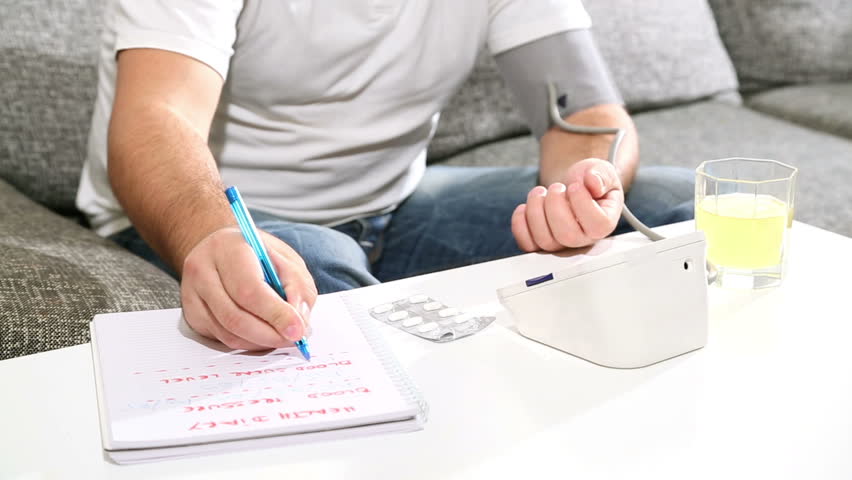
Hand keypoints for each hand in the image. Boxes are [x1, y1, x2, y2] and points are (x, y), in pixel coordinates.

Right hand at [180, 227, 317, 349]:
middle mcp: (202, 270)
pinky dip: (248, 343)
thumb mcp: (285, 258)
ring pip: (228, 333)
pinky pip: (222, 339)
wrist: (221, 251)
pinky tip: (263, 334)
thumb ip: (297, 285)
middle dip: (270, 335)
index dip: (275, 314)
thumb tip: (299, 320)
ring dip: (261, 342)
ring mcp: (192, 294)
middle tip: (294, 339)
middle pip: (235, 317)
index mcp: (227, 248)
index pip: (249, 289)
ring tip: (283, 336)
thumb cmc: (256, 254)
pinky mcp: (192, 315)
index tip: (298, 330)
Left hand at [512, 158, 623, 251]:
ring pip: (545, 241)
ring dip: (535, 211)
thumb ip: (602, 176)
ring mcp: (561, 244)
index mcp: (604, 223)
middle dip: (555, 206)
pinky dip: (520, 224)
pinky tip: (524, 207)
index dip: (582, 204)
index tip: (575, 186)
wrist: (570, 186)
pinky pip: (527, 245)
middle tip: (556, 187)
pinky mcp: (540, 243)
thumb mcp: (601, 171)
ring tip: (539, 192)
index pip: (598, 225)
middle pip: (567, 236)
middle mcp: (583, 239)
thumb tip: (594, 183)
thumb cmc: (588, 181)